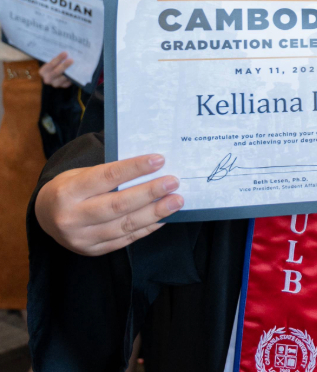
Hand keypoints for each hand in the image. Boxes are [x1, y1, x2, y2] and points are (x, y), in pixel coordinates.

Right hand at [35, 154, 182, 255]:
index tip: (159, 160)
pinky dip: (148, 227)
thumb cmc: (70, 188)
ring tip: (176, 201)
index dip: (134, 169)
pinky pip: (127, 239)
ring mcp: (82, 238)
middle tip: (173, 182)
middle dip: (150, 193)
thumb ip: (109, 174)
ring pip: (125, 225)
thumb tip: (151, 168)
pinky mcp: (94, 250)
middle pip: (118, 205)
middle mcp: (72, 218)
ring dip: (155, 213)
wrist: (45, 216)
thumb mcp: (80, 175)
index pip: (106, 178)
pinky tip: (164, 217)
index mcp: (67, 192)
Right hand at [39, 52, 73, 87]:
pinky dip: (73, 76)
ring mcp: (56, 84)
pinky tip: (78, 71)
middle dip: (64, 65)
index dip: (58, 59)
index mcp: (43, 71)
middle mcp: (47, 79)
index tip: (65, 53)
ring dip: (70, 71)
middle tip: (72, 60)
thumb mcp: (53, 60)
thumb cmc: (55, 64)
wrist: (57, 72)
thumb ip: (57, 58)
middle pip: (56, 72)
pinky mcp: (64, 86)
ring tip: (76, 64)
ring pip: (64, 77)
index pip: (50, 65)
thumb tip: (66, 52)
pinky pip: (69, 81)